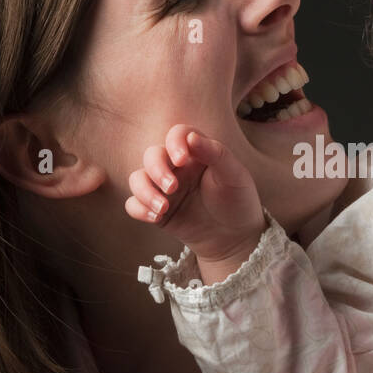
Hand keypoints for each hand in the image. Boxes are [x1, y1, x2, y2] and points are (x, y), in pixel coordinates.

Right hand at [125, 124, 263, 282]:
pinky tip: (156, 217)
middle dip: (157, 169)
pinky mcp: (156, 210)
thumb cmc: (238, 200)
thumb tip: (191, 137)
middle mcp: (176, 167)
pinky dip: (139, 209)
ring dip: (144, 191)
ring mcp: (164, 189)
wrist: (235, 237)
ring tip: (162, 208)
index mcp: (196, 153)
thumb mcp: (234, 175)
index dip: (174, 142)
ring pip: (137, 178)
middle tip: (172, 187)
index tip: (182, 159)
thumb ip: (215, 153)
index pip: (177, 134)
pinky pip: (134, 204)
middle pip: (152, 155)